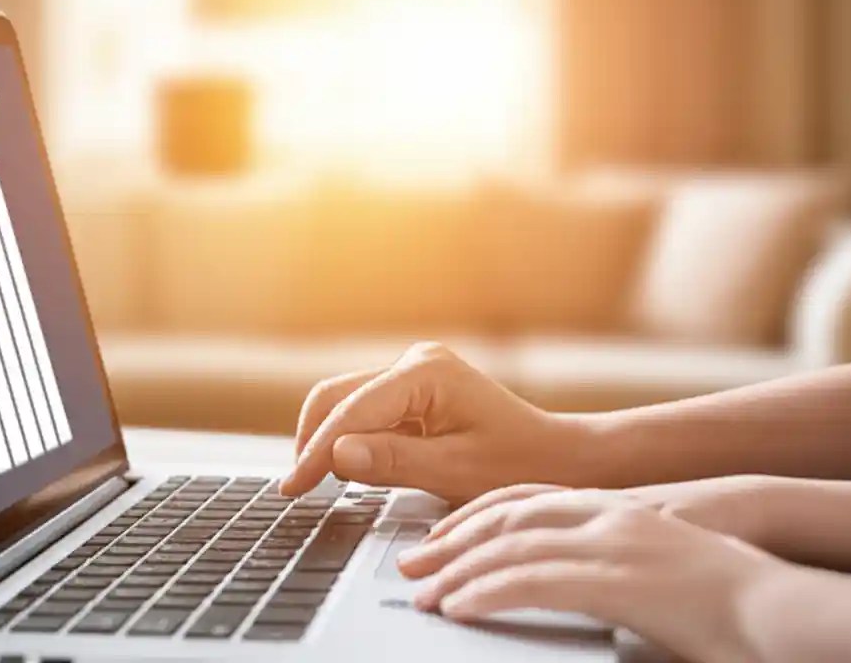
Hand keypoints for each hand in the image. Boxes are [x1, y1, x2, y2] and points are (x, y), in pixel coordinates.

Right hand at [279, 343, 588, 501]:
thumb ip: (392, 462)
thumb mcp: (455, 472)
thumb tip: (336, 453)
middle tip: (297, 489)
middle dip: (312, 441)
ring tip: (315, 483)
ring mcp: (413, 370)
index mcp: (426, 372)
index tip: (294, 488)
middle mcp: (415, 360)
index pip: (352, 412)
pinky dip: (348, 437)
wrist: (556, 455)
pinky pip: (365, 409)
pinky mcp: (412, 388)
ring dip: (327, 439)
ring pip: (344, 400)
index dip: (316, 452)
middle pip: (336, 396)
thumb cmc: (518, 463)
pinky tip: (344, 469)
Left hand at [407, 505, 785, 662]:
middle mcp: (608, 516)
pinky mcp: (619, 582)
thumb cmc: (732, 595)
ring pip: (513, 548)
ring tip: (423, 595)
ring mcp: (613, 545)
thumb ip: (613, 569)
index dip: (475, 517)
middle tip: (412, 565)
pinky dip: (489, 593)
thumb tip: (577, 588)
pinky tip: (461, 607)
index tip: (441, 538)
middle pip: (508, 518)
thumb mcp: (659, 568)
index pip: (527, 498)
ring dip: (460, 573)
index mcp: (617, 509)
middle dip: (453, 542)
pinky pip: (535, 582)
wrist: (786, 604)